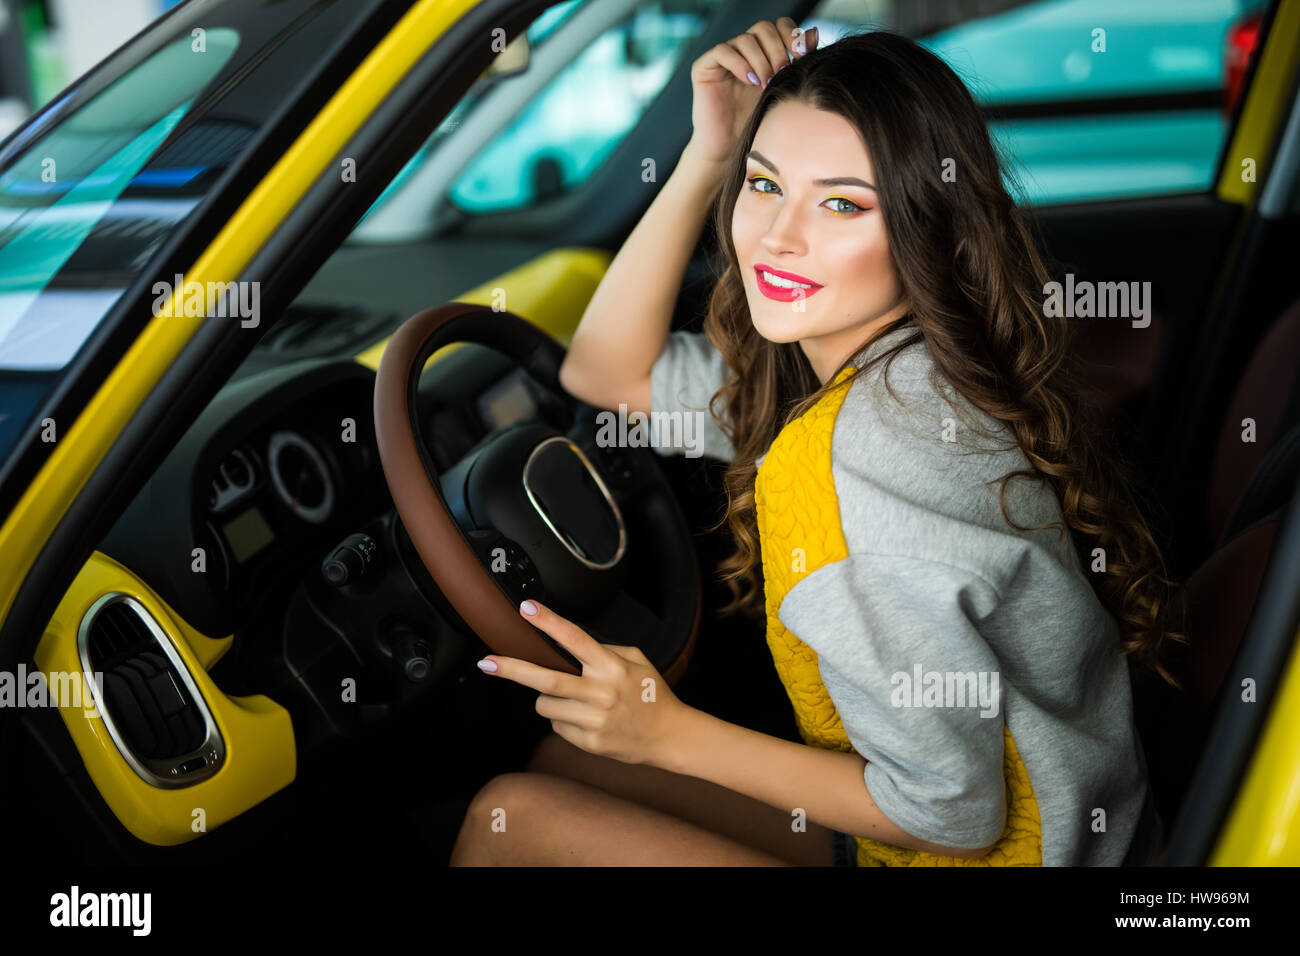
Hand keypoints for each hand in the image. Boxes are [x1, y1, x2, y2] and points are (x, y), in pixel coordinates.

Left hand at [477, 599, 688, 766]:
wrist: (669, 735)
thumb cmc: (651, 693)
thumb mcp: (638, 660)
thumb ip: (606, 650)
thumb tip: (570, 649)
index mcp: (612, 667)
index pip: (574, 639)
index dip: (548, 622)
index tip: (527, 609)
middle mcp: (601, 693)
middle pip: (546, 680)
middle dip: (513, 669)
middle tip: (487, 662)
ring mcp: (594, 720)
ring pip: (545, 705)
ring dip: (548, 699)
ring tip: (574, 700)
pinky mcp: (589, 741)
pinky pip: (557, 726)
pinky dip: (563, 720)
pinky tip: (587, 719)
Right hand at [686, 18, 818, 164]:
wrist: (732, 149)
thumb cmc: (760, 124)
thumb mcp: (785, 89)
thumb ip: (798, 60)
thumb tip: (814, 33)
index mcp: (765, 52)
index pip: (779, 25)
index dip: (791, 34)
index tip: (801, 54)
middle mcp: (744, 50)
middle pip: (764, 28)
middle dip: (777, 49)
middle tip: (782, 72)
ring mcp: (724, 57)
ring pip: (745, 39)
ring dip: (760, 60)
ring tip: (766, 84)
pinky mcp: (705, 67)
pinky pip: (722, 51)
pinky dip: (739, 63)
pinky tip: (750, 81)